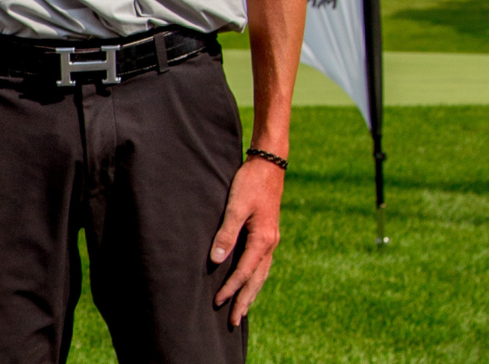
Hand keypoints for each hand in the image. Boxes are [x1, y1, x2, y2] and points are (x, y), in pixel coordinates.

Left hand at [211, 156, 284, 325]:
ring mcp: (271, 240)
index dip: (230, 288)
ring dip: (251, 292)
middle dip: (244, 300)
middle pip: (256, 280)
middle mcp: (270, 244)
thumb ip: (226, 234)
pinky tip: (250, 282)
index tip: (217, 301)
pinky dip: (255, 277)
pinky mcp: (268, 234)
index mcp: (263, 240)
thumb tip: (217, 261)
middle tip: (233, 321)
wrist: (269, 165)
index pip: (244, 272)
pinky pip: (262, 264)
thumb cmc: (250, 183)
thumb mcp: (235, 207)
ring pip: (261, 274)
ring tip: (242, 309)